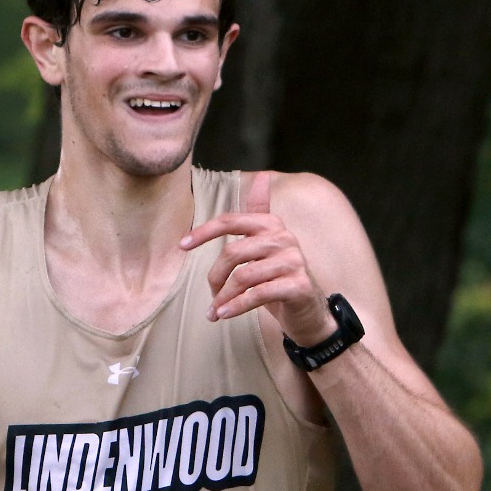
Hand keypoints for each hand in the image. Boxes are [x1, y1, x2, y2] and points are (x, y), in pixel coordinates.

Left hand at [181, 171, 338, 344]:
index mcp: (271, 225)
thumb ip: (260, 214)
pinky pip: (257, 295)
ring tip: (216, 311)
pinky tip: (225, 315)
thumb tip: (263, 176)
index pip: (231, 221)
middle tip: (211, 296)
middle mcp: (284, 238)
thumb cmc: (279, 278)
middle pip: (233, 252)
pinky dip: (236, 307)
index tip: (182, 245)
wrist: (308, 311)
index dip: (204, 232)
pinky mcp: (298, 285)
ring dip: (224, 297)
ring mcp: (293, 262)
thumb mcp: (266, 246)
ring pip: (243, 276)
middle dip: (215, 277)